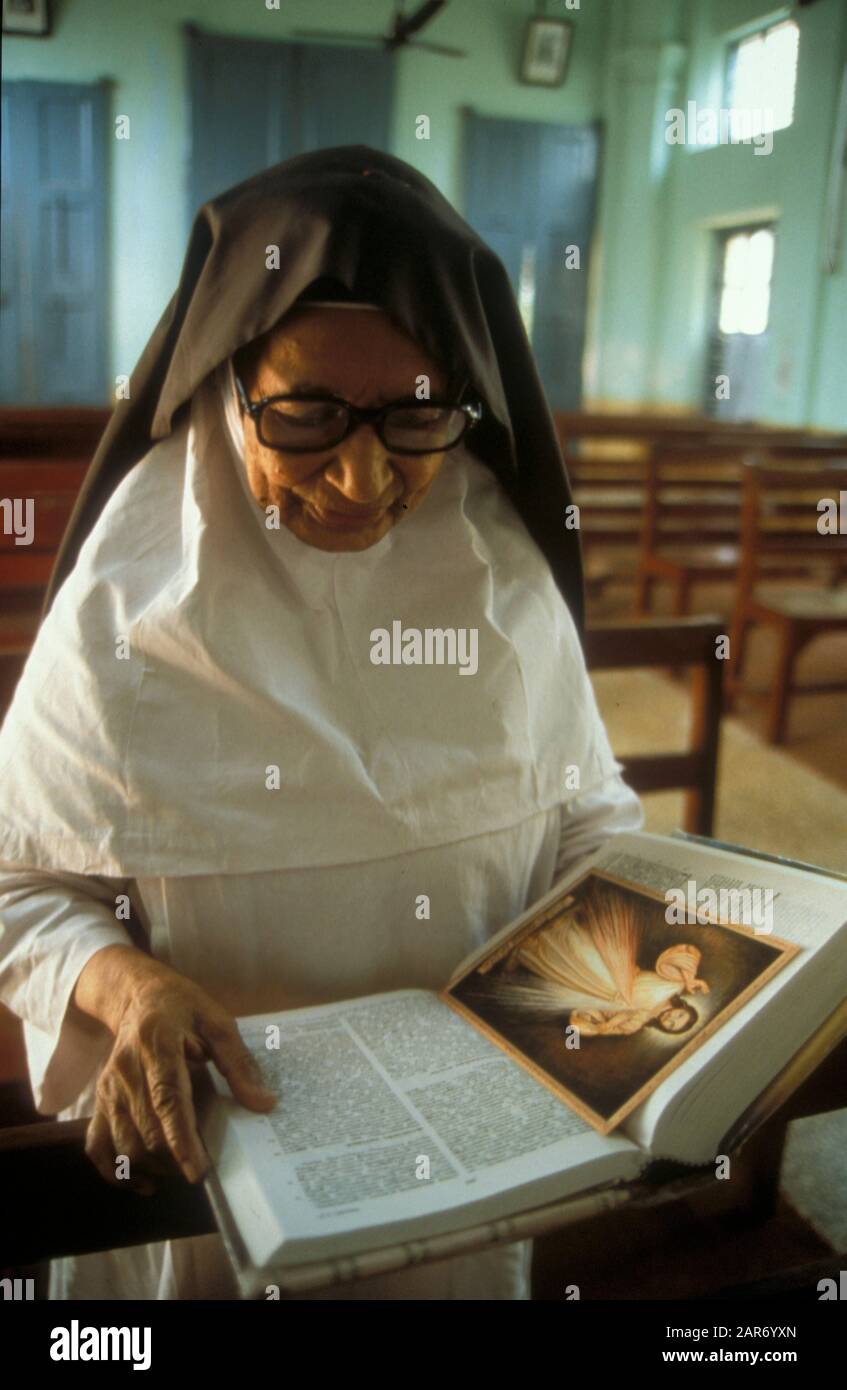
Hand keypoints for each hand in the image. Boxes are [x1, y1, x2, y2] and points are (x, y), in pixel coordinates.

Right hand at [74, 945, 275, 1192]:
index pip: (167, 1100)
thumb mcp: (218, 1022)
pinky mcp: (100, 1100)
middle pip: (145, 1130)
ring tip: (179, 1170)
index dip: (181, 1140)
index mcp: (158, 1046)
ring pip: (123, 1144)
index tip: (197, 1171)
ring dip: (151, 1167)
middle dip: (173, 1159)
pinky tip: (143, 1180)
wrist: (137, 994)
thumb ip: (239, 1063)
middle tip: (202, 1168)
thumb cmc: (183, 1008)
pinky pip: (97, 1145)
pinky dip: (116, 1171)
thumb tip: (263, 1103)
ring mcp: (109, 1088)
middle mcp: (126, 1071)